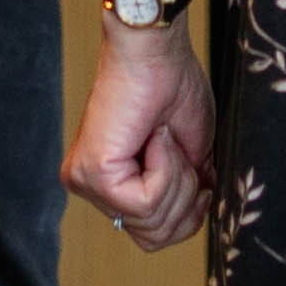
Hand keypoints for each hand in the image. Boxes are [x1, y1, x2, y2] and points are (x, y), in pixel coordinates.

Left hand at [67, 19, 213, 250]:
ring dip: (177, 178)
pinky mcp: (92, 173)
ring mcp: (86, 183)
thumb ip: (187, 192)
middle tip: (178, 149)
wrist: (157, 48)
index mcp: (111, 184)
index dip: (188, 213)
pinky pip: (146, 201)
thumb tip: (199, 215)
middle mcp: (90, 188)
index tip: (197, 172)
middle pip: (154, 237)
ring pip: (152, 223)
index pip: (153, 236)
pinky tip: (156, 135)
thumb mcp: (190, 152)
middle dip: (185, 197)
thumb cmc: (172, 85)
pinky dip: (166, 167)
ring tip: (165, 138)